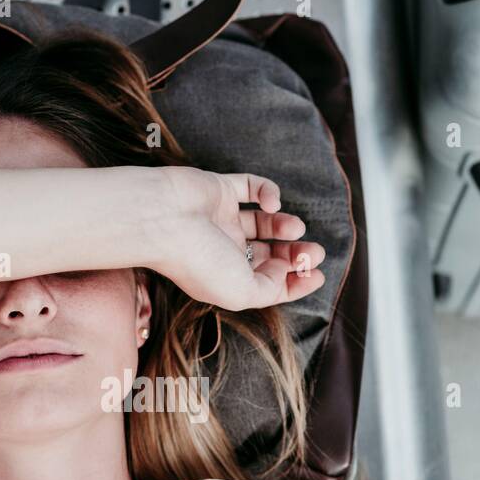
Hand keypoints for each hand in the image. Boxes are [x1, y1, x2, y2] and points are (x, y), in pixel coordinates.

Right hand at [144, 165, 326, 311]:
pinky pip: (251, 187)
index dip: (296, 281)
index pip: (267, 283)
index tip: (318, 275)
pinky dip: (268, 193)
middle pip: (269, 254)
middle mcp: (224, 251)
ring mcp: (222, 220)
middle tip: (315, 251)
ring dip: (285, 226)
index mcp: (226, 279)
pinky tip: (271, 202)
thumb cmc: (197, 260)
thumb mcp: (241, 291)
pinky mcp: (220, 189)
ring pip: (264, 222)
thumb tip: (287, 273)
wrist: (162, 219)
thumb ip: (270, 288)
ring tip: (295, 228)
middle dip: (296, 253)